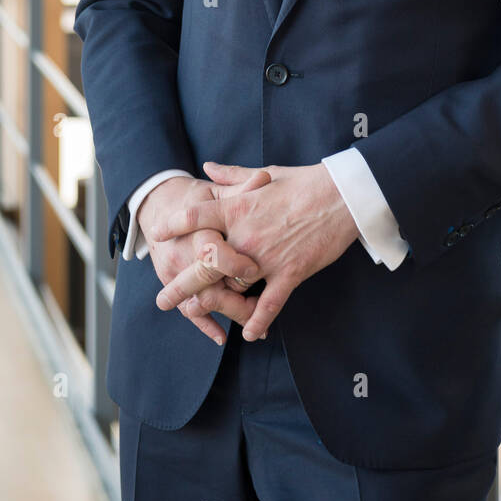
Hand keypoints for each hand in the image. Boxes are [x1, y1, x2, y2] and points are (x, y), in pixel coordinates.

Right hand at [138, 172, 269, 344]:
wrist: (157, 203)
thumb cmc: (196, 196)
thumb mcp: (217, 192)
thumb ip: (241, 188)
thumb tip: (265, 178)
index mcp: (196, 230)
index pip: (213, 252)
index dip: (234, 263)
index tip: (254, 269)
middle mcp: (183, 254)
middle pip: (206, 284)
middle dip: (233, 297)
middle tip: (256, 304)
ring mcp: (175, 273)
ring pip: (200, 301)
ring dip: (226, 313)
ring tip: (250, 318)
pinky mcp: (171, 284)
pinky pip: (188, 311)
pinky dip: (205, 326)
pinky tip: (222, 336)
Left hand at [152, 161, 359, 340]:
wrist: (342, 195)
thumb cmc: (303, 181)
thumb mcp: (264, 173)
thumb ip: (232, 176)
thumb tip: (207, 167)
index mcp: (239, 206)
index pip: (196, 217)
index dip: (174, 226)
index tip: (158, 235)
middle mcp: (246, 234)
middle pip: (204, 264)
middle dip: (180, 285)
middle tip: (163, 301)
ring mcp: (267, 256)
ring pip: (233, 288)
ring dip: (216, 305)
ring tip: (198, 316)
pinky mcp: (290, 271)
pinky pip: (270, 303)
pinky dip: (259, 320)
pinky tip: (250, 334)